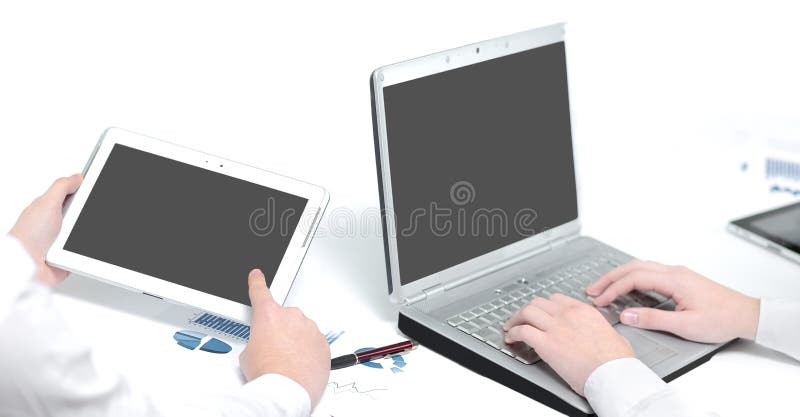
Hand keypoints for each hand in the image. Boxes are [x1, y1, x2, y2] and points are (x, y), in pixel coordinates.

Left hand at [9, 174, 82, 285]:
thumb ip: (62, 187)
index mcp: (50, 207)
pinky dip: (87, 248)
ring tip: (77, 234)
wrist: (28, 265)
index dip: (84, 191)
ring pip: (85, 230)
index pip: (72, 194)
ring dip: (85, 232)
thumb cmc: (29, 235)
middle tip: (85, 215)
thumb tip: (77, 176)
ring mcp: (63, 238)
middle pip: (83, 212)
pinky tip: (80, 247)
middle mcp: (56, 222)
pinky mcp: (69, 254)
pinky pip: (86, 249)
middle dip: (88, 213)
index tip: (95, 188)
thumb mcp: (47, 202)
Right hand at [239, 269, 329, 408]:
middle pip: (283, 318)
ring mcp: (309, 328)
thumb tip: (260, 349)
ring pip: (301, 331)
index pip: (260, 292)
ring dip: (295, 343)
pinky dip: (308, 353)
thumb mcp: (247, 355)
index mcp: (268, 315)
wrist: (288, 390)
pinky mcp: (323, 343)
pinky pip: (314, 344)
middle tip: (273, 351)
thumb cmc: (268, 373)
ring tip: (286, 363)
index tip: (257, 275)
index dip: (257, 282)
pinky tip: (299, 366)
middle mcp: (291, 317)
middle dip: (279, 332)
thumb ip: (255, 343)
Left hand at [503, 294, 633, 394]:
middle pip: (538, 302)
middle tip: (521, 318)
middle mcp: (567, 315)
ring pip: (527, 312)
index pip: (556, 299)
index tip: (540, 312)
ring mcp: (556, 327)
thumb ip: (600, 330)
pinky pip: (523, 331)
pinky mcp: (546, 344)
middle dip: (527, 310)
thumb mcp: (613, 335)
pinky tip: (512, 338)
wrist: (614, 374)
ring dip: (516, 319)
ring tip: (512, 326)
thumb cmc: (617, 361)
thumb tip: (600, 334)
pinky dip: (514, 333)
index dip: (544, 306)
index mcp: (583, 311)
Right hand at [586, 260, 759, 342]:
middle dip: (609, 278)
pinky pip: (648, 272)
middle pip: (632, 267)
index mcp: (674, 279)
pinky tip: (627, 287)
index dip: (612, 289)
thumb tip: (625, 315)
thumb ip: (652, 318)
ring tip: (603, 287)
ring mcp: (677, 273)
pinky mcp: (680, 279)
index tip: (599, 300)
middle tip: (591, 289)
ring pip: (640, 267)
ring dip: (619, 276)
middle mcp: (673, 271)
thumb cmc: (722, 319)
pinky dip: (631, 277)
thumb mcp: (685, 325)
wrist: (746, 315)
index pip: (633, 279)